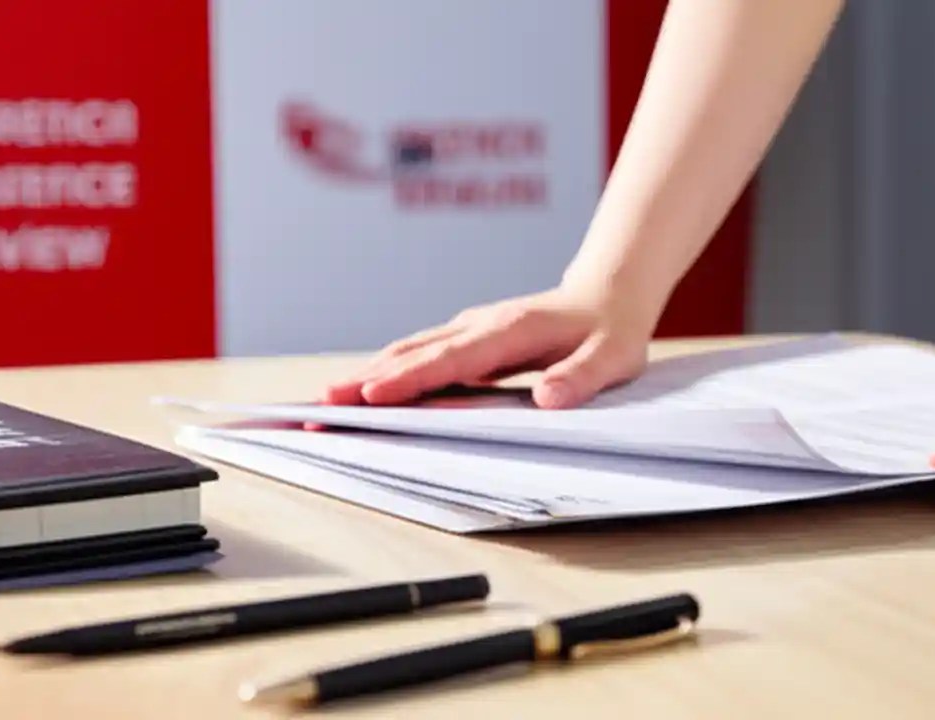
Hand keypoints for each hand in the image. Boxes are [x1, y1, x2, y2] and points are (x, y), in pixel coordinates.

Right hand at [323, 285, 657, 409]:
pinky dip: (384, 375)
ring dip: (365, 378)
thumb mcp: (614, 358)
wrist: (606, 294)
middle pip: (414, 354)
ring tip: (322, 405)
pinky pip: (417, 357)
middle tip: (320, 407)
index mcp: (511, 330)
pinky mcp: (464, 341)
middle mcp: (479, 326)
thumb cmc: (610, 332)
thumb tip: (548, 399)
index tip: (372, 396)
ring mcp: (467, 331)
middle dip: (366, 381)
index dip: (412, 378)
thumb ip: (582, 377)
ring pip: (407, 352)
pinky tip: (360, 396)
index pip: (454, 359)